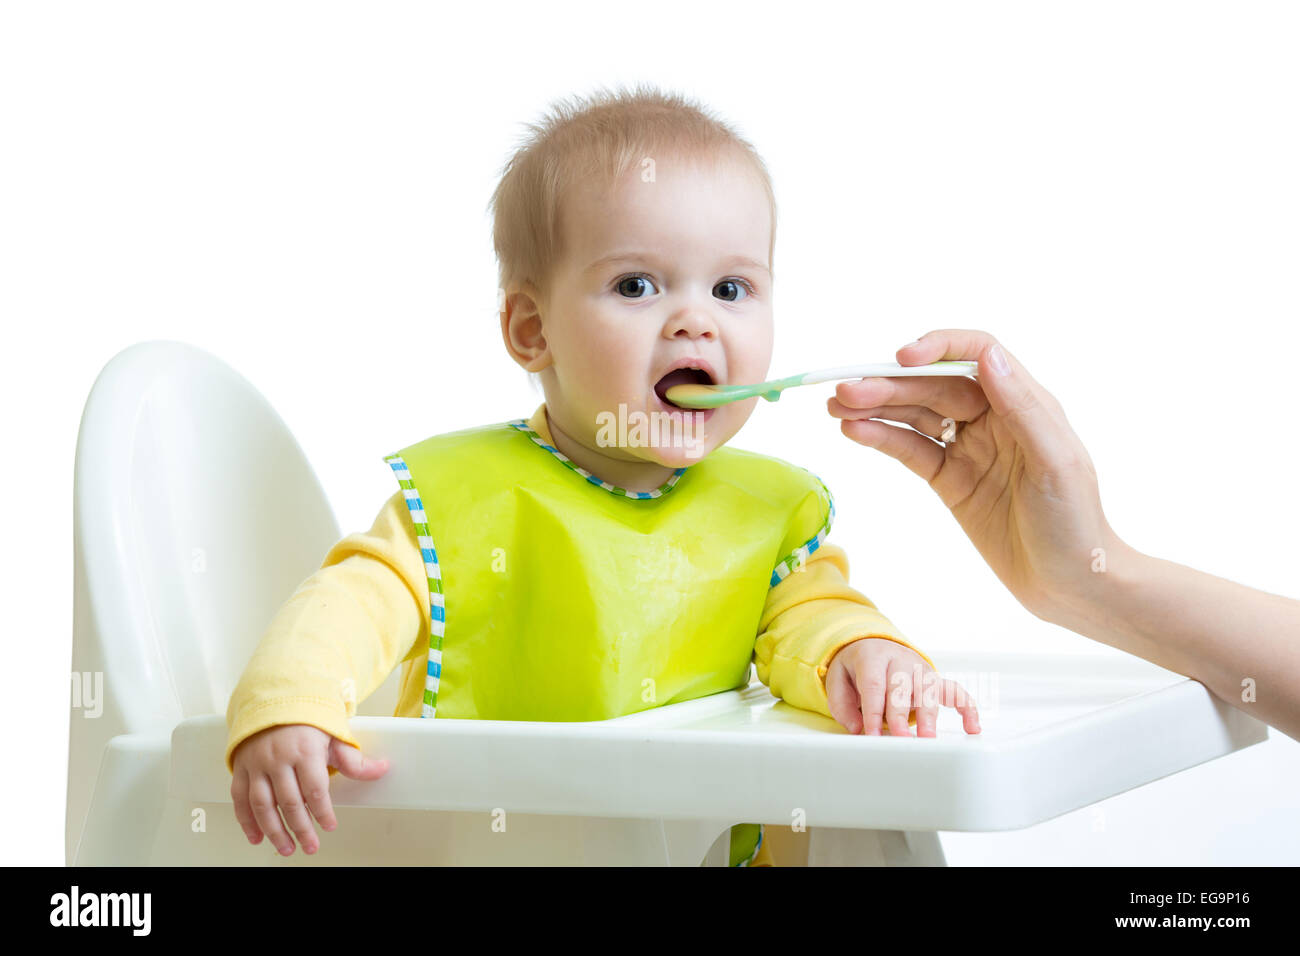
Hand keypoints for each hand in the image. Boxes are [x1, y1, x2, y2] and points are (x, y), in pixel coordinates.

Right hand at [230, 723, 388, 855]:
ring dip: (274, 831)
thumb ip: (354, 759)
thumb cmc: (307, 719)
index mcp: (305, 750)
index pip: (315, 789)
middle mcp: (278, 758)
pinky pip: (240, 798)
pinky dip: (246, 821)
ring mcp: (257, 764)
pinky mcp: (241, 768)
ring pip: (263, 804)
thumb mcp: (334, 735)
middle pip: (290, 801)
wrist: (275, 700)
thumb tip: (381, 769)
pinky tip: (256, 837)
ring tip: (286, 848)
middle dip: (301, 828)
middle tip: (310, 846)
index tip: (330, 826)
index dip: (323, 811)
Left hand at [825, 638, 980, 736]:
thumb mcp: (837, 678)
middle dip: (902, 715)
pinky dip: (967, 708)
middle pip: (903, 687)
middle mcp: (900, 660)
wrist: (873, 644)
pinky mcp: (935, 679)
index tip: (871, 734)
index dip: (873, 710)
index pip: (874, 684)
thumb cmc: (856, 667)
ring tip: (929, 739)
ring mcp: (921, 669)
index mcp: (873, 656)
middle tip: (901, 739)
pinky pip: (956, 691)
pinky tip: (972, 728)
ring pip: (929, 690)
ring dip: (930, 715)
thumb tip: (857, 727)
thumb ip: (841, 703)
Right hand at [827, 329, 1125, 626]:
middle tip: (844, 390)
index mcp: (1023, 402)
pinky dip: (881, 438)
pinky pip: (910, 450)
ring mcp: (967, 448)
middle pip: (932, 385)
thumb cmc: (1075, 521)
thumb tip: (987, 356)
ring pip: (914, 415)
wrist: (1070, 584)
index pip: (975, 354)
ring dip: (875, 408)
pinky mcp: (949, 480)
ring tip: (836, 406)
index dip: (938, 347)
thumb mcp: (1055, 462)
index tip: (902, 358)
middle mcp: (993, 417)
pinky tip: (854, 431)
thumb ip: (1022, 407)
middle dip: (888, 384)